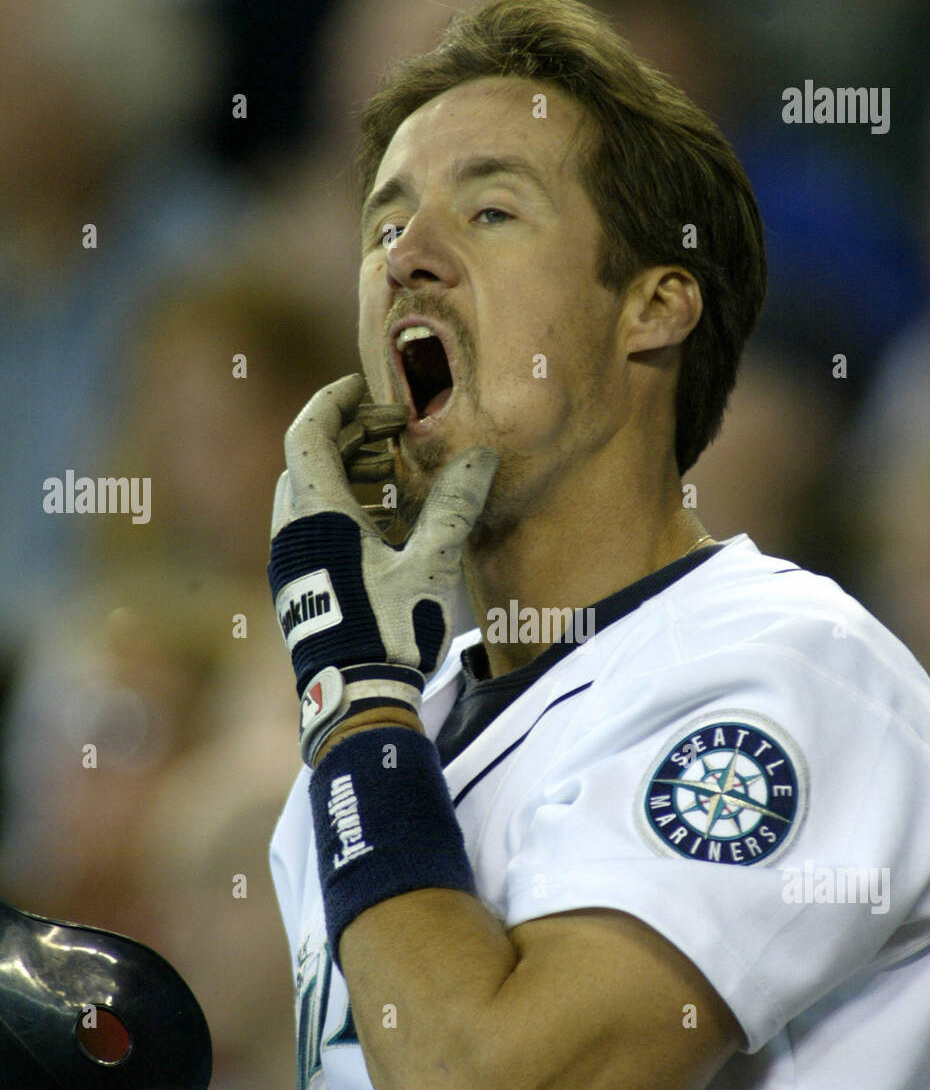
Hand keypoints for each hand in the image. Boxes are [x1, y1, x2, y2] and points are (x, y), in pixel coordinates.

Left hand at [268, 374, 498, 764]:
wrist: (356, 700)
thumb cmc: (390, 629)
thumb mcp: (431, 564)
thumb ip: (453, 506)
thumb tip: (479, 456)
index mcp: (317, 516)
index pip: (308, 433)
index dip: (335, 402)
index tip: (367, 389)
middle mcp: (292, 532)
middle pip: (308, 460)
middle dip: (351, 436)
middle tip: (395, 432)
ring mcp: (290, 562)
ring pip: (308, 494)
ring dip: (347, 472)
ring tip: (392, 472)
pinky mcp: (298, 587)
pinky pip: (311, 527)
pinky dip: (342, 506)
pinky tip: (383, 523)